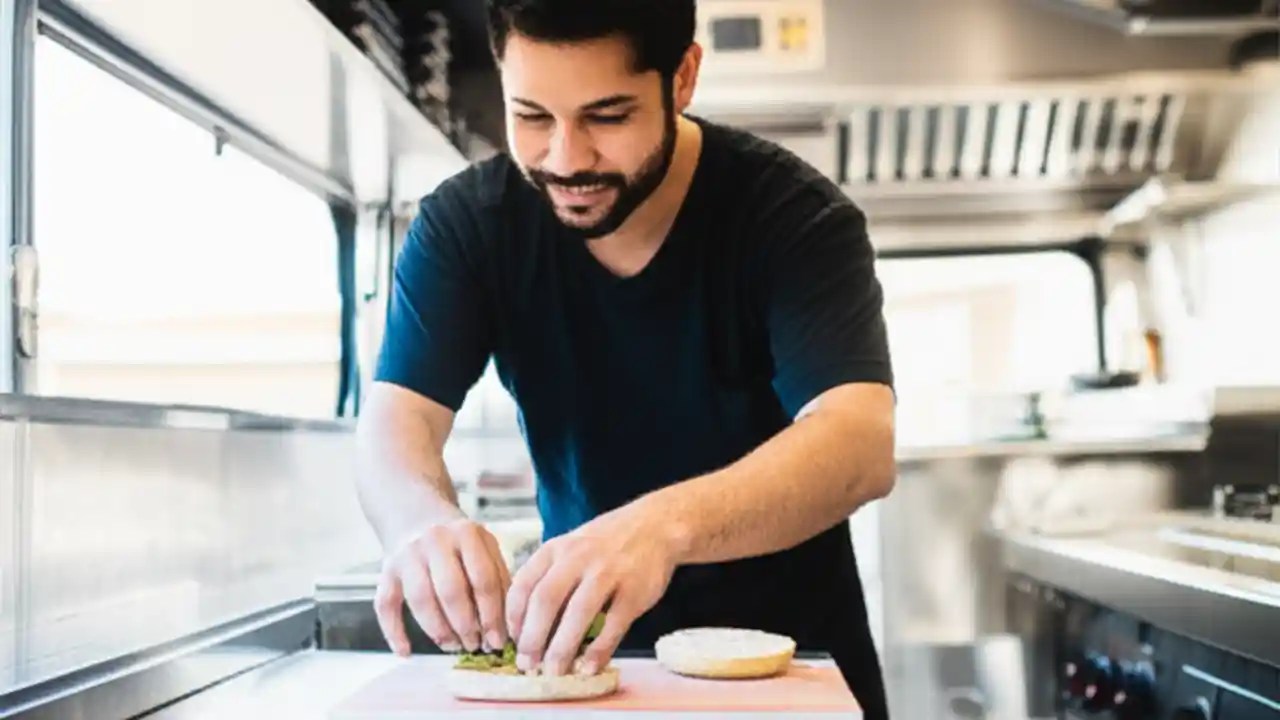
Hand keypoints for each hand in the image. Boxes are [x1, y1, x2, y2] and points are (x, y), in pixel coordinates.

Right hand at [374, 517, 511, 655]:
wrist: (417, 515)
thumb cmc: (458, 541)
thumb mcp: (484, 547)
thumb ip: (497, 580)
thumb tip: (504, 629)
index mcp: (467, 534)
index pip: (483, 580)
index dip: (492, 616)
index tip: (498, 641)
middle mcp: (435, 540)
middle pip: (452, 591)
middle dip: (466, 626)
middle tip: (475, 645)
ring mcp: (408, 555)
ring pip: (421, 600)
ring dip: (439, 630)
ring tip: (453, 646)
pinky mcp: (386, 570)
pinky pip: (386, 605)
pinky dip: (393, 632)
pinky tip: (406, 652)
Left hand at [505, 501, 682, 675]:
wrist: (656, 525)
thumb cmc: (606, 543)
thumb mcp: (571, 548)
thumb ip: (550, 577)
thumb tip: (529, 626)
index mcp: (556, 549)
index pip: (523, 584)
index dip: (513, 618)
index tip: (512, 641)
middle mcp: (578, 558)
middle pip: (545, 600)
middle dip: (532, 638)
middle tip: (527, 664)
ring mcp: (608, 573)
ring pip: (578, 613)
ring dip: (562, 648)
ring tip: (554, 672)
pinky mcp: (634, 591)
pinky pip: (613, 625)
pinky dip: (599, 650)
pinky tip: (588, 667)